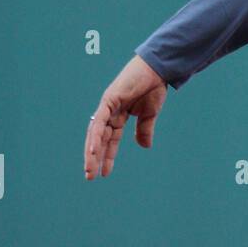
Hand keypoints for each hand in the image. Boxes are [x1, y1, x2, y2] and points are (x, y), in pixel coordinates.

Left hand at [84, 55, 167, 179]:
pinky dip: (96, 136)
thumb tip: (144, 147)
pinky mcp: (109, 100)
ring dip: (92, 152)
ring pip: (96, 133)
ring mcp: (107, 105)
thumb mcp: (149, 115)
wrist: (157, 70)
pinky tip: (93, 151)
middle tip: (90, 176)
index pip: (110, 140)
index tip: (105, 173)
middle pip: (99, 138)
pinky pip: (100, 121)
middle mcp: (109, 112)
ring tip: (89, 170)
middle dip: (94, 158)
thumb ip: (144, 130)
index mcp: (118, 116)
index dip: (107, 156)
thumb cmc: (154, 87)